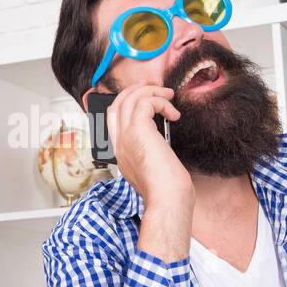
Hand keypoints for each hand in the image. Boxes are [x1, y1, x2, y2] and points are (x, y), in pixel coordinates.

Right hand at [105, 84, 188, 205]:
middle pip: (116, 105)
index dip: (126, 104)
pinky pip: (145, 103)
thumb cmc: (167, 188)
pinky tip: (173, 113)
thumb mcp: (154, 165)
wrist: (167, 199)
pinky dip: (160, 102)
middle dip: (133, 91)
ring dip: (149, 92)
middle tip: (153, 87)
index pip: (113, 120)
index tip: (143, 98)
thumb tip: (160, 133)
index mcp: (121, 153)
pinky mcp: (138, 132)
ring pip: (127, 99)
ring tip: (168, 95)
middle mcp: (119, 144)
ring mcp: (125, 137)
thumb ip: (151, 149)